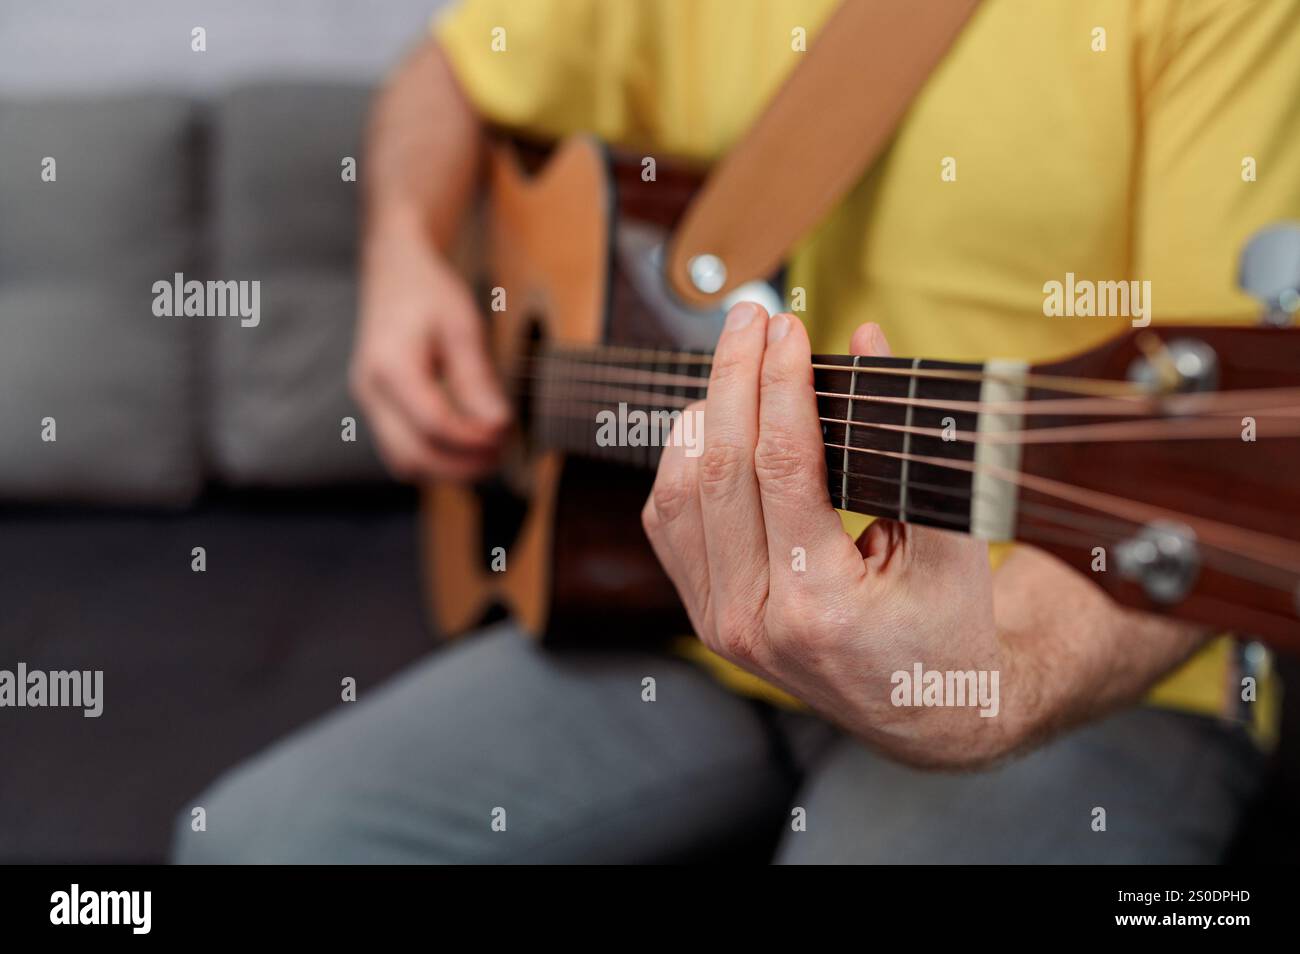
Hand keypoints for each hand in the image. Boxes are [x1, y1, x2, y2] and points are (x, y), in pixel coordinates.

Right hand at [351, 211, 508, 481]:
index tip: (506, 434)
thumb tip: (498, 426)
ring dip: (446, 469)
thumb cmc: (428, 292)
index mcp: (390, 366)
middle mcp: (370, 390)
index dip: (472, 439)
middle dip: (460, 466)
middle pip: (412, 456)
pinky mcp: (376, 408)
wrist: (393, 271)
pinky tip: (465, 447)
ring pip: (403, 462)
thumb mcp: (461, 326)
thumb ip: (476, 378)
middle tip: (500, 455)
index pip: (433, 424)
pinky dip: (434, 458)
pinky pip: (401, 450)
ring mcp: (368, 403)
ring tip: (487, 454)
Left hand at [642, 303, 1020, 766]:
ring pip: (678, 496)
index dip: (782, 386)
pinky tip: (711, 424)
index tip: (789, 328)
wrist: (926, 712)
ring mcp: (719, 623)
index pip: (784, 467)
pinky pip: (669, 525)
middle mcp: (753, 619)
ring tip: (734, 364)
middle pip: (721, 470)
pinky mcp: (705, 618)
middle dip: (733, 379)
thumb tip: (866, 337)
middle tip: (751, 317)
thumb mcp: (952, 535)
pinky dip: (682, 464)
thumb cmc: (950, 623)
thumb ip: (909, 438)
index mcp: (820, 605)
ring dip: (702, 417)